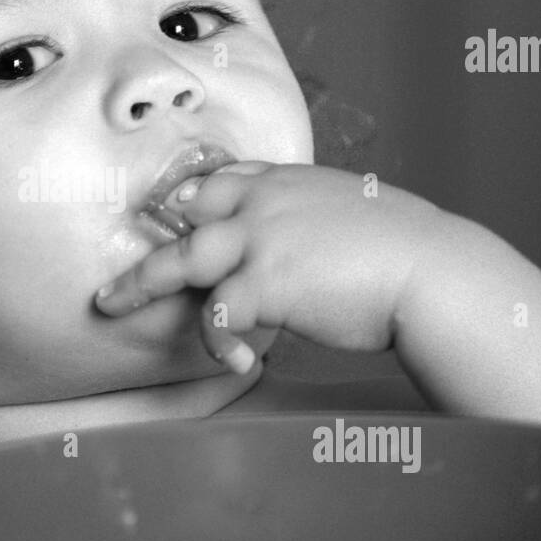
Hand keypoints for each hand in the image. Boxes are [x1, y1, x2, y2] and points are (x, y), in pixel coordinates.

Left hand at [95, 162, 446, 371]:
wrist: (431, 271)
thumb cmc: (408, 250)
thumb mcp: (355, 210)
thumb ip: (316, 217)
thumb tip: (311, 242)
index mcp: (287, 180)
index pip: (225, 177)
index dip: (195, 197)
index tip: (173, 210)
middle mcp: (264, 201)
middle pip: (186, 212)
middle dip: (148, 237)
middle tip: (116, 265)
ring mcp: (260, 239)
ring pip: (180, 259)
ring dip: (139, 284)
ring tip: (108, 306)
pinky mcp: (265, 283)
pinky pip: (217, 314)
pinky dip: (216, 341)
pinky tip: (230, 362)